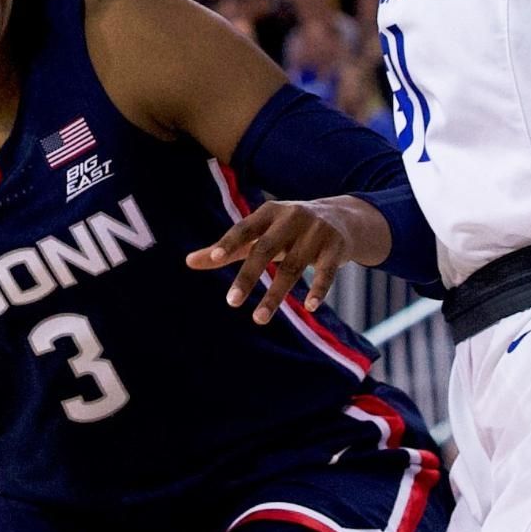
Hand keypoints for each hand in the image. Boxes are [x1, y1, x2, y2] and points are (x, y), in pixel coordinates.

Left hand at [186, 196, 386, 323]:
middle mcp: (292, 218)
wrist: (342, 217)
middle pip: (266, 249)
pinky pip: (327, 271)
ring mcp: (316, 231)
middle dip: (248, 276)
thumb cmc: (288, 230)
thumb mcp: (259, 234)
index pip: (244, 228)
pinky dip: (319, 289)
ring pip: (293, 267)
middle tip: (231, 303)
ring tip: (258, 319)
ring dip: (276, 295)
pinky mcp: (336, 246)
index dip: (229, 243)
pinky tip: (309, 307)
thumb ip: (227, 250)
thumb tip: (188, 262)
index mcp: (269, 212)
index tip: (214, 260)